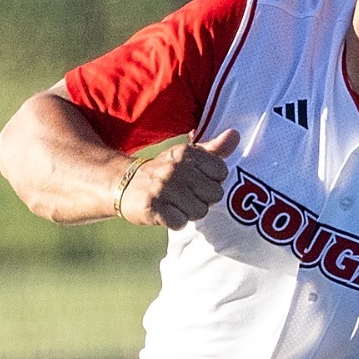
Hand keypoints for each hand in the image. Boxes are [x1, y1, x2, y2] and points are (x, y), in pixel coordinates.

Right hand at [119, 127, 239, 228]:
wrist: (122, 184)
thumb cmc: (163, 172)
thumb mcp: (187, 157)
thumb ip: (214, 149)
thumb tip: (236, 135)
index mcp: (187, 153)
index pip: (221, 173)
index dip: (211, 181)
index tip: (195, 181)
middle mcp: (175, 168)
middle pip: (214, 195)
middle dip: (202, 199)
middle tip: (184, 196)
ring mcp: (163, 188)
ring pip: (199, 212)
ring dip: (188, 213)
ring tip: (174, 204)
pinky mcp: (152, 207)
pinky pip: (180, 223)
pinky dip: (174, 222)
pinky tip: (164, 213)